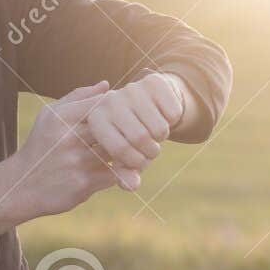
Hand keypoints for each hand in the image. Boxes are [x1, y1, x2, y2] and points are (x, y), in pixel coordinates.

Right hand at [0, 81, 121, 232]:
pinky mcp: (83, 183)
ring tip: (134, 149)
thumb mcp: (50, 116)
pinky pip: (115, 173)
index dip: (119, 108)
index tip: (126, 113)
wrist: (21, 186)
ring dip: (129, 150)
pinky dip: (123, 171)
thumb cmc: (41, 146)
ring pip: (118, 150)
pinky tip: (123, 168)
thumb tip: (106, 85)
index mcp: (62, 117)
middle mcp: (68, 138)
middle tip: (137, 131)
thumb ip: (78, 97)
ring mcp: (76, 161)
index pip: (103, 104)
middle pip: (114, 127)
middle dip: (129, 129)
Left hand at [79, 72, 185, 187]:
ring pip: (159, 128)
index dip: (135, 162)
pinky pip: (173, 114)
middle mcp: (110, 101)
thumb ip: (125, 173)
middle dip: (151, 151)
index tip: (139, 161)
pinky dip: (173, 121)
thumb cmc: (131, 136)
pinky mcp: (154, 83)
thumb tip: (131, 186)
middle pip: (141, 138)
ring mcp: (131, 90)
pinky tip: (162, 115)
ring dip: (163, 137)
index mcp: (96, 120)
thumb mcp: (125, 156)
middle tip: (150, 149)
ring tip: (154, 132)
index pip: (120, 150)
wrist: (148, 104)